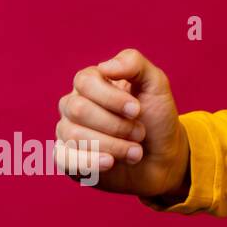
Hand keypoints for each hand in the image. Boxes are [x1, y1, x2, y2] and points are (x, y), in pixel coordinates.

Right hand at [55, 48, 189, 198]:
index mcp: (92, 83)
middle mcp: (74, 105)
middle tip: (140, 132)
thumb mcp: (156, 85)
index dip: (112, 97)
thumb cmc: (156, 117)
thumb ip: (134, 64)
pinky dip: (90, 162)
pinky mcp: (67, 158)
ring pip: (75, 136)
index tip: (137, 110)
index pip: (85, 81)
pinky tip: (110, 163)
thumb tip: (104, 66)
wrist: (162, 157)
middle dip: (117, 124)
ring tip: (135, 151)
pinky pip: (64, 159)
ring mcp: (67, 131)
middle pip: (78, 109)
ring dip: (114, 145)